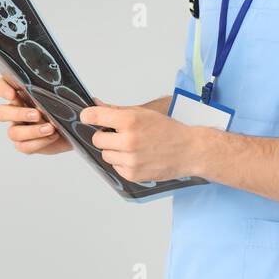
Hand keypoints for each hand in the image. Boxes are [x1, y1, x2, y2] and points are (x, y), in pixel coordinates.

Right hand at [0, 76, 75, 155]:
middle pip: (1, 112)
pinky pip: (24, 146)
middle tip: (37, 114)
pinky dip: (39, 142)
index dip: (1, 89)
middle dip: (18, 114)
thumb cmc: (67, 106)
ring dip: (32, 131)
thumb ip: (58, 94)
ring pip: (13, 132)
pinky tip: (52, 137)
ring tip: (50, 128)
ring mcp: (19, 128)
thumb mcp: (65, 94)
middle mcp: (15, 110)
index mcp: (20, 92)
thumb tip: (60, 101)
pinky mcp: (25, 144)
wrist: (77, 126)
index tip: (13, 94)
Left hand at [79, 102, 199, 183]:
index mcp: (130, 120)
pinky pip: (115, 167)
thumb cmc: (168, 130)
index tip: (89, 117)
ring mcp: (130, 159)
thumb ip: (116, 110)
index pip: (94, 116)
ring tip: (133, 148)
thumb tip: (94, 104)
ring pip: (105, 154)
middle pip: (97, 139)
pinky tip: (138, 157)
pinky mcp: (132, 174)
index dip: (89, 116)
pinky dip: (123, 163)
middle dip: (106, 136)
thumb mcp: (144, 114)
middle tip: (121, 135)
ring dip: (114, 151)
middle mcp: (128, 140)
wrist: (190, 150)